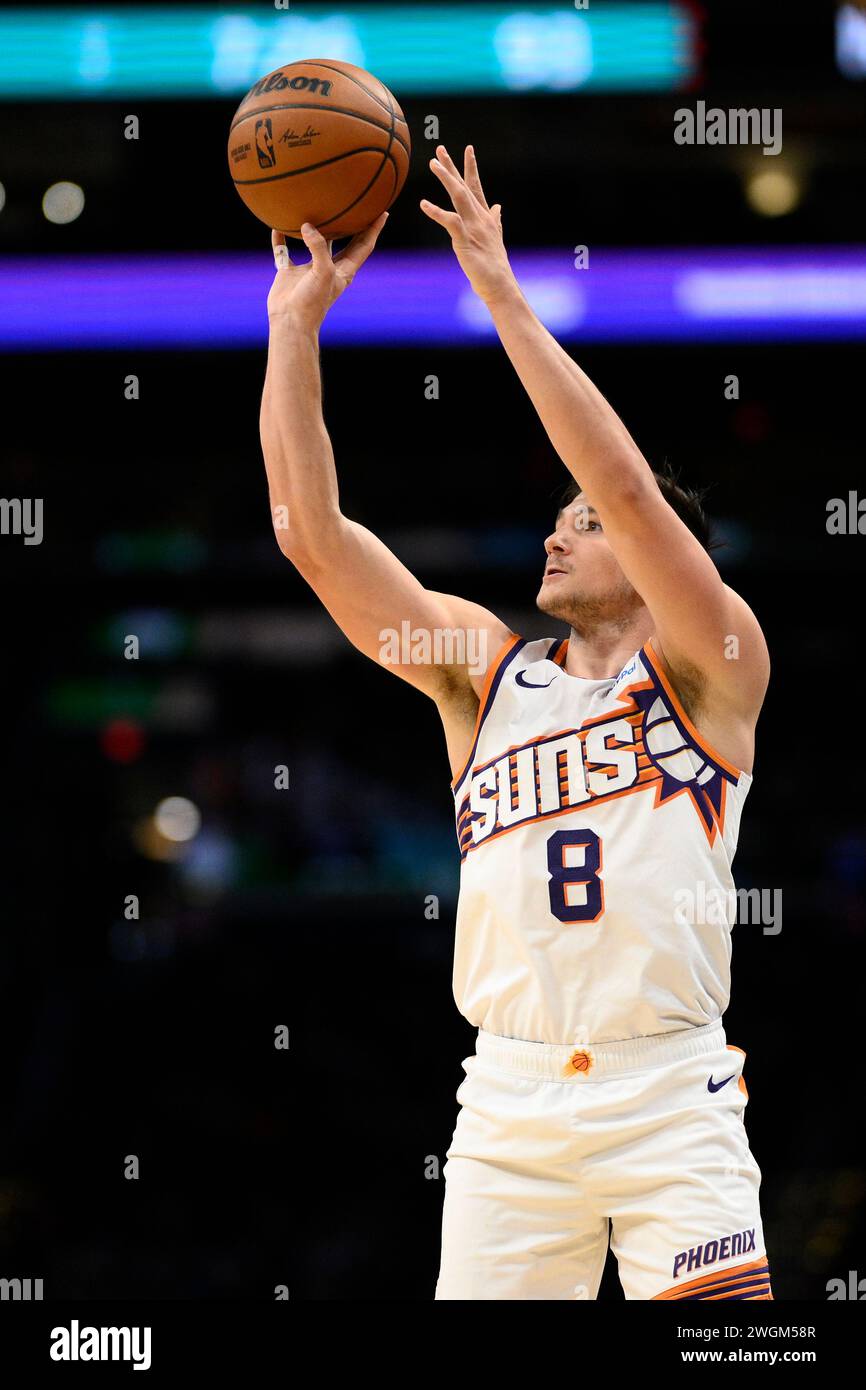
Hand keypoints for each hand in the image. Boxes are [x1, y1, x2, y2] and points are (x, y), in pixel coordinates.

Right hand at [267, 212, 388, 332]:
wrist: (290, 322)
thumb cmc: (312, 302)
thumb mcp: (322, 272)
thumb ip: (318, 247)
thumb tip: (308, 226)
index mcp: (344, 270)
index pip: (364, 245)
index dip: (374, 229)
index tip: (383, 212)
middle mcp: (328, 267)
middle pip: (344, 241)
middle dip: (351, 224)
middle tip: (356, 204)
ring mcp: (309, 269)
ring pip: (313, 243)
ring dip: (314, 228)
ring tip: (316, 207)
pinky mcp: (290, 273)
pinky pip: (284, 251)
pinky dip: (280, 239)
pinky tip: (276, 225)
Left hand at [420, 145, 515, 305]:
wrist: (500, 284)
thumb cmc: (495, 265)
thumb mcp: (495, 237)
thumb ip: (495, 220)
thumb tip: (497, 207)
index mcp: (485, 216)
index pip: (476, 186)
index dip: (471, 167)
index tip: (468, 149)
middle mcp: (480, 217)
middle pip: (464, 185)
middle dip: (453, 166)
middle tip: (440, 149)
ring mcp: (473, 226)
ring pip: (459, 196)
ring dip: (446, 178)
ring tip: (433, 164)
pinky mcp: (465, 239)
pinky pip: (450, 221)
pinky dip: (436, 212)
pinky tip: (424, 204)